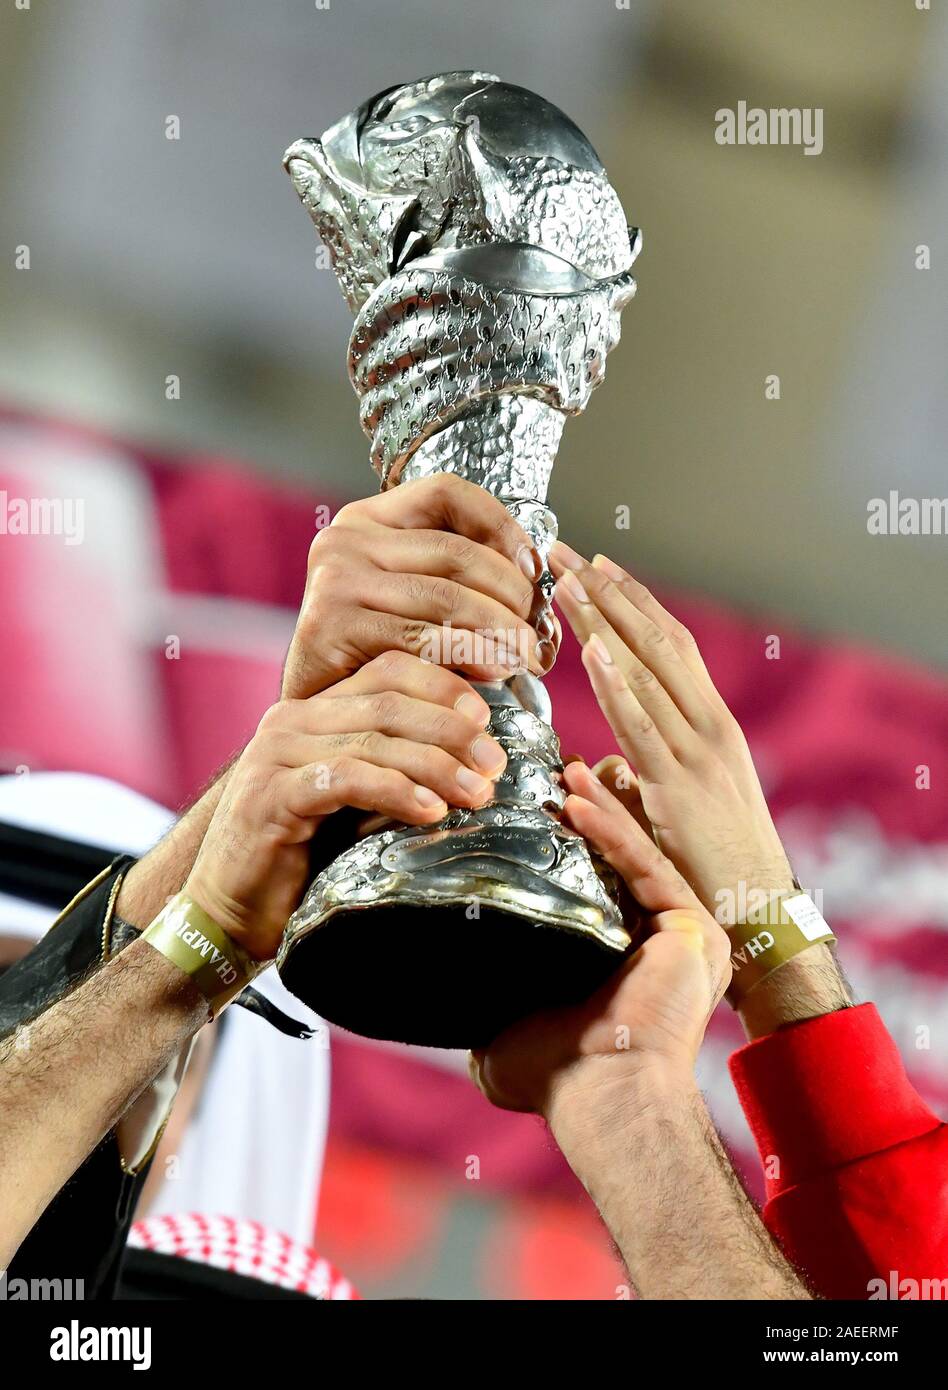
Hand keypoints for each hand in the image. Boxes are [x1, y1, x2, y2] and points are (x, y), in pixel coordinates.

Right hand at [186, 653, 505, 959]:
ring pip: (374, 738)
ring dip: (436, 763)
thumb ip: (397, 772)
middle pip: (388, 700)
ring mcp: (276, 754)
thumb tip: (476, 763)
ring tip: (477, 790)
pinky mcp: (270, 795)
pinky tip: (431, 811)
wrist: (227, 914)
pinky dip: (396, 791)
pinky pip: (346, 780)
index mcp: (314, 712)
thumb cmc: (301, 861)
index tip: (487, 720)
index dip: (443, 687)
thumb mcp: (357, 804)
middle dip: (452, 729)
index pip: (387, 670)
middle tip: (494, 763)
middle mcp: (291, 720)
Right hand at [282, 473, 556, 697]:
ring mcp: (334, 580)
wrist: (315, 712)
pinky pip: (421, 639)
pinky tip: (494, 672)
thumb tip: (534, 581)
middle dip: (512, 593)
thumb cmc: (373, 655)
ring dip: (500, 629)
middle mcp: (344, 540)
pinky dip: (470, 655)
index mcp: (367, 519)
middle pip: (455, 551)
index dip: (500, 522)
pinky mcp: (330, 626)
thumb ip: (456, 578)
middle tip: (539, 631)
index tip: (534, 567)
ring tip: (526, 657)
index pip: (446, 492)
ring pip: (446, 597)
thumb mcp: (412, 600)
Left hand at [472, 760, 730, 1121]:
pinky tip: (578, 800)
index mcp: (620, 961)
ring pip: (635, 854)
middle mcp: (656, 944)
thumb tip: (433, 987)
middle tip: (554, 768)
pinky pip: (647, 866)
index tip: (533, 802)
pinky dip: (613, 830)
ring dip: (600, 807)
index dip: (566, 842)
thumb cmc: (554, 1074)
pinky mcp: (694, 927)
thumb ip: (484, 1000)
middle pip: (620, 860)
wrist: (601, 1094)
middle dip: (590, 811)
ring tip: (566, 768)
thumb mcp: (501, 1033)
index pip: (593, 885)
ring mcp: (681, 934)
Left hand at [548, 543, 794, 921]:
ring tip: (565, 581)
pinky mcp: (679, 789)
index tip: (597, 565)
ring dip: (603, 622)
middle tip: (564, 550)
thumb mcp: (680, 806)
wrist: (759, 913)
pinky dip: (618, 684)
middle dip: (608, 592)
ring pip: (647, 673)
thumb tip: (603, 765)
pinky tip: (591, 651)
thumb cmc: (717, 863)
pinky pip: (643, 727)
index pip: (671, 645)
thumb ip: (643, 775)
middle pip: (655, 642)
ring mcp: (697, 755)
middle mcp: (709, 727)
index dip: (632, 601)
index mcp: (713, 725)